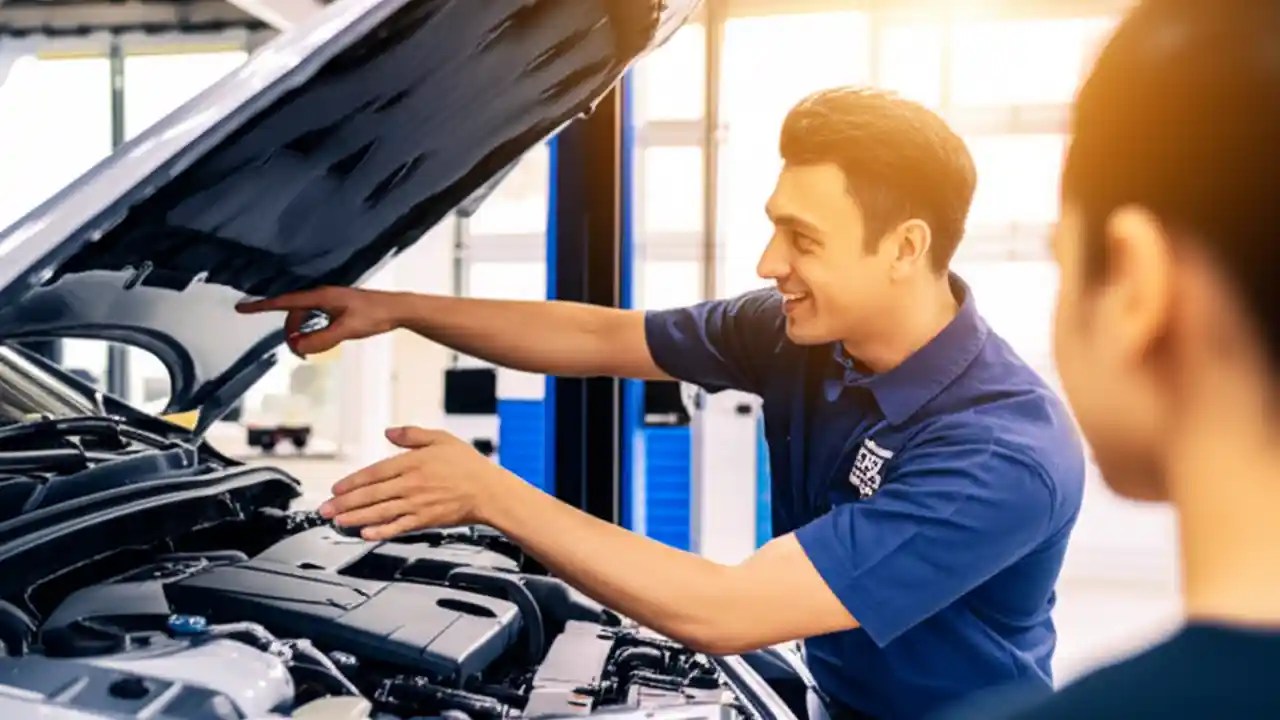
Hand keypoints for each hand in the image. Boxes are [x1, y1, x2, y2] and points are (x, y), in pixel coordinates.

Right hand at [235, 286, 400, 356]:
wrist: (396, 309)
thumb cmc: (374, 316)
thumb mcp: (347, 330)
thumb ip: (322, 339)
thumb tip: (298, 347)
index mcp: (321, 297)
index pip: (284, 301)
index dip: (262, 305)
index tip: (241, 308)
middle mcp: (322, 296)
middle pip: (293, 314)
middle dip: (290, 333)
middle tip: (299, 354)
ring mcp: (329, 301)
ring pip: (304, 318)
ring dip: (302, 334)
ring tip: (308, 352)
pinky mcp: (337, 307)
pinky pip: (315, 318)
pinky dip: (311, 330)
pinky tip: (318, 341)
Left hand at [317, 426, 513, 540]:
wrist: (489, 491)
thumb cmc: (467, 464)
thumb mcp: (441, 439)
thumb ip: (412, 435)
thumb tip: (388, 431)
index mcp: (412, 463)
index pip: (374, 473)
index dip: (352, 482)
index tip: (336, 488)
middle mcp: (411, 485)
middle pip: (371, 495)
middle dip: (344, 503)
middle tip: (325, 509)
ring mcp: (417, 505)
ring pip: (379, 512)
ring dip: (355, 518)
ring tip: (337, 521)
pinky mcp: (424, 520)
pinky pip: (398, 527)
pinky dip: (380, 532)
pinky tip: (365, 534)